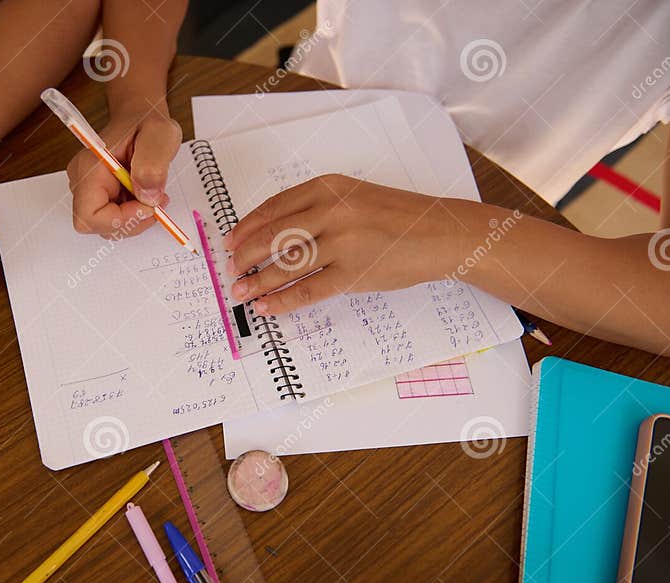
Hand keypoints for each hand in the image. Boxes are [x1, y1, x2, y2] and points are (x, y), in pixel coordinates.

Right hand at [65, 106, 181, 237]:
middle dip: (131, 221)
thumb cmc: (147, 122)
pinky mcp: (101, 195)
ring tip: (153, 193)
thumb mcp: (160, 135)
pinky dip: (135, 214)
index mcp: (90, 168)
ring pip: (109, 226)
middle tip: (156, 201)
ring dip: (136, 218)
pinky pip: (116, 218)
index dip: (119, 220)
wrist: (141, 116)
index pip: (89, 216)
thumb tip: (147, 197)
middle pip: (98, 225)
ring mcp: (90, 190)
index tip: (146, 206)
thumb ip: (153, 165)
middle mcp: (83, 181)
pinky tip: (145, 194)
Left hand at [223, 175, 452, 314]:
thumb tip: (275, 234)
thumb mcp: (354, 197)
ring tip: (240, 292)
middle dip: (245, 256)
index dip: (246, 227)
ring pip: (285, 265)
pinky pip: (307, 289)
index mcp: (328, 188)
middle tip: (230, 270)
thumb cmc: (398, 216)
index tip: (229, 241)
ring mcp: (342, 243)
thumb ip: (318, 207)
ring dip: (257, 281)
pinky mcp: (353, 273)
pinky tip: (266, 306)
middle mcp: (331, 211)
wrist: (439, 233)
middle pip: (273, 236)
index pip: (274, 208)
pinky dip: (281, 300)